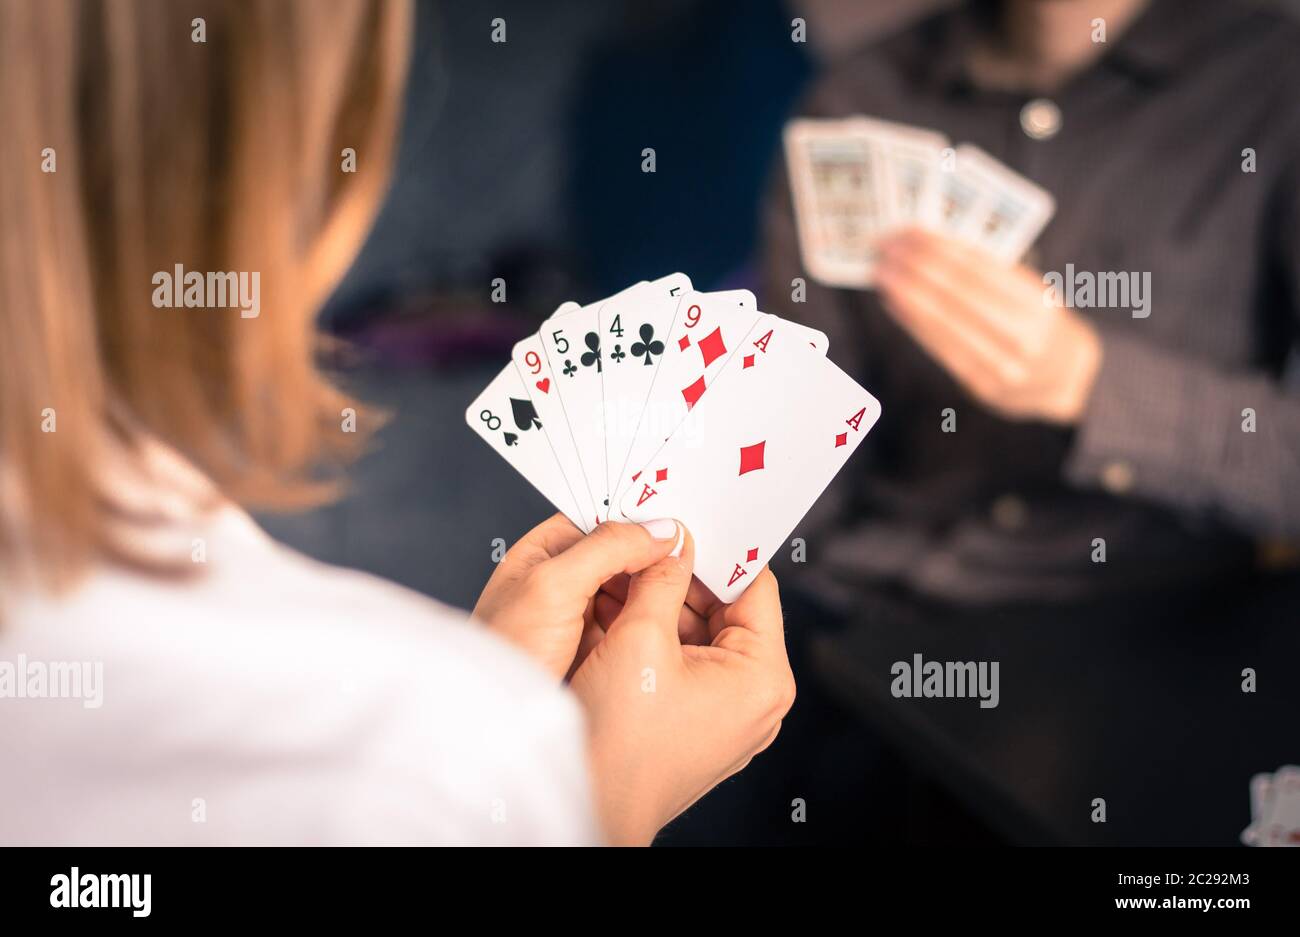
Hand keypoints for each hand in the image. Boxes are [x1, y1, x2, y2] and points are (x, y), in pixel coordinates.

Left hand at [473, 514, 701, 679]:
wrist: (499, 725)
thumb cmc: (505, 652)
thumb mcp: (554, 586)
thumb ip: (607, 548)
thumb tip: (659, 530)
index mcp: (541, 554)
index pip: (598, 521)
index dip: (636, 523)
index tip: (675, 528)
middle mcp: (560, 583)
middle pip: (620, 559)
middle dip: (654, 563)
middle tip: (692, 565)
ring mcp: (577, 619)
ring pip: (631, 595)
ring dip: (658, 596)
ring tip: (690, 598)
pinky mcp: (593, 653)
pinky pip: (633, 629)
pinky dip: (654, 627)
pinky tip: (675, 629)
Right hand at [568, 528, 794, 844]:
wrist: (589, 807)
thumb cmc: (618, 743)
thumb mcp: (639, 638)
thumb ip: (661, 578)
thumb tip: (673, 539)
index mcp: (763, 676)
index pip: (755, 585)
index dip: (719, 547)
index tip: (690, 519)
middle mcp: (756, 699)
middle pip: (726, 609)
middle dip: (681, 574)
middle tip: (645, 540)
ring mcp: (727, 715)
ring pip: (699, 634)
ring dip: (661, 602)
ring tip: (623, 571)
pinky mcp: (697, 723)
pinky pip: (684, 662)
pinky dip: (654, 634)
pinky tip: (618, 608)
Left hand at [875, 229, 1101, 423]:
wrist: (1066, 378)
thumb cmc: (1039, 322)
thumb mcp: (1032, 292)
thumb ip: (991, 273)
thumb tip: (930, 247)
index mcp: (1038, 302)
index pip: (979, 268)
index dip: (939, 248)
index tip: (908, 231)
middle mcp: (1023, 334)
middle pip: (957, 293)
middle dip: (916, 266)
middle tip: (885, 246)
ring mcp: (1002, 364)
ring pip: (943, 321)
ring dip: (906, 293)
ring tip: (882, 272)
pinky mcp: (980, 384)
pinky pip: (939, 348)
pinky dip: (912, 322)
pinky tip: (894, 303)